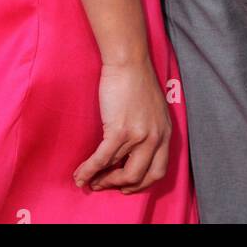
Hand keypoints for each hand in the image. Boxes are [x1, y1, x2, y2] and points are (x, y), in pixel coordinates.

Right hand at [73, 57, 171, 194]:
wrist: (128, 61)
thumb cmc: (137, 79)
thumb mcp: (154, 109)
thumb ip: (149, 130)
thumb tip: (131, 151)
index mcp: (165, 133)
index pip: (158, 171)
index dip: (141, 183)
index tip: (126, 185)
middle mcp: (156, 138)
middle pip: (140, 177)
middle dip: (121, 186)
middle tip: (105, 185)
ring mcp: (139, 136)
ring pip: (120, 171)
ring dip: (101, 180)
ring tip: (89, 182)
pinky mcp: (120, 131)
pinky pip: (102, 160)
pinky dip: (89, 171)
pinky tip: (80, 176)